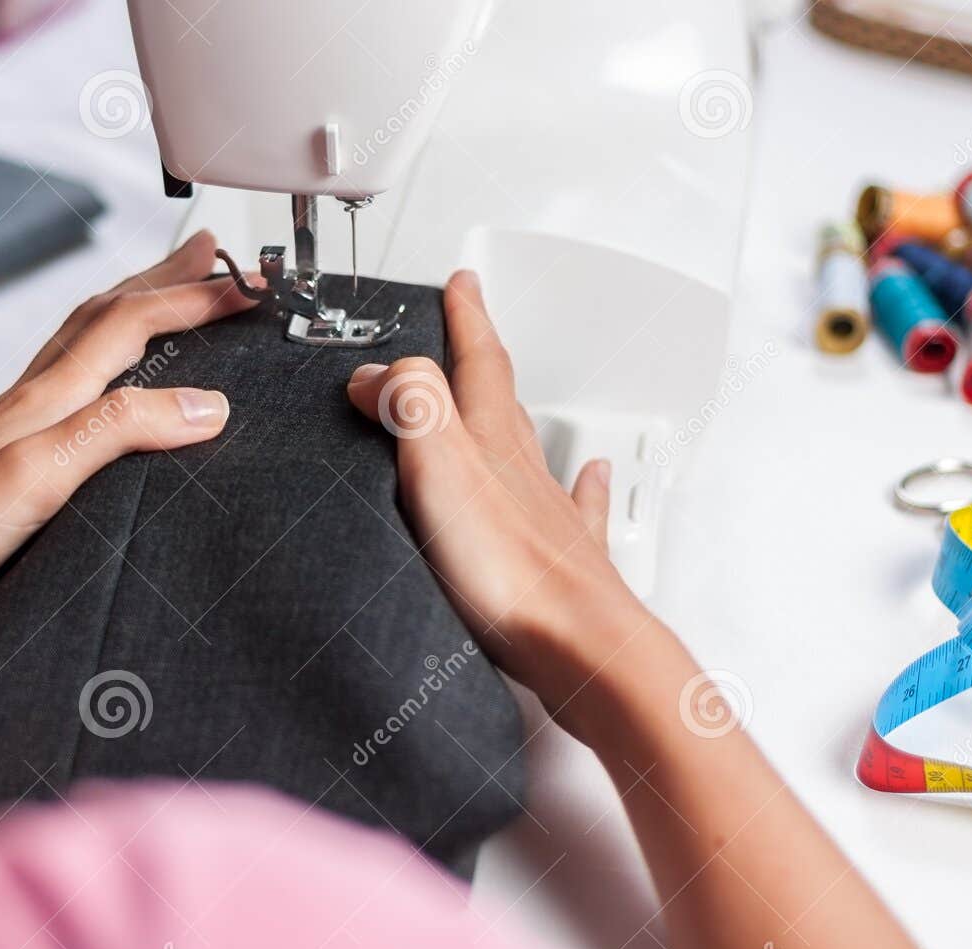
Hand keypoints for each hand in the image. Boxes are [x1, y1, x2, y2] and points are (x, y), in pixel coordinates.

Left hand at [0, 231, 255, 628]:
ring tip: (167, 289)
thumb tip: (204, 403)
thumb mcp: (38, 478)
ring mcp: (15, 420)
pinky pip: (67, 377)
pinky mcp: (3, 452)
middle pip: (109, 312)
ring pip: (85, 338)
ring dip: (135, 304)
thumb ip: (118, 430)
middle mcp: (32, 395)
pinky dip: (101, 353)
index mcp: (49, 396)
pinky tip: (98, 376)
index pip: (136, 323)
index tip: (250, 286)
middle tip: (214, 255)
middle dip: (169, 279)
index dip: (196, 299)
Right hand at [345, 270, 661, 736]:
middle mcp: (522, 468)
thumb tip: (379, 373)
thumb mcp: (439, 466)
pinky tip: (592, 478)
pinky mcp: (559, 563)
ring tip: (508, 393)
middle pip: (501, 396)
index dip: (464, 318)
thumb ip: (409, 405)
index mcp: (489, 439)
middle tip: (473, 322)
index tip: (460, 284)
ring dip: (515, 414)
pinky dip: (583, 484)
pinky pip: (576, 506)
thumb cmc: (512, 569)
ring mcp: (546, 513)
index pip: (474, 360)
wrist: (576, 642)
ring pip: (532, 447)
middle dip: (480, 355)